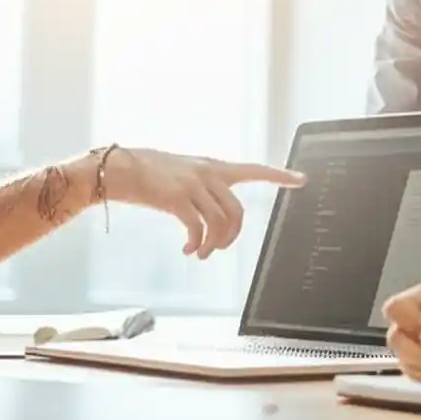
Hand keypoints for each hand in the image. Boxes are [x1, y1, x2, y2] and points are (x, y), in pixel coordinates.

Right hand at [106, 148, 305, 258]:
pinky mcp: (177, 198)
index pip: (253, 169)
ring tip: (200, 252)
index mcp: (213, 167)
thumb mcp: (183, 172)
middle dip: (231, 237)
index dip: (279, 176)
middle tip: (218, 249)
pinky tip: (187, 249)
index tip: (301, 179)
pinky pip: (198, 228)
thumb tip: (211, 215)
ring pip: (220, 223)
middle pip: (238, 211)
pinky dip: (196, 243)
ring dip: (213, 245)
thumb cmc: (149, 173)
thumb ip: (202, 186)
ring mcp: (193, 185)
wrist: (119, 169)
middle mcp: (208, 173)